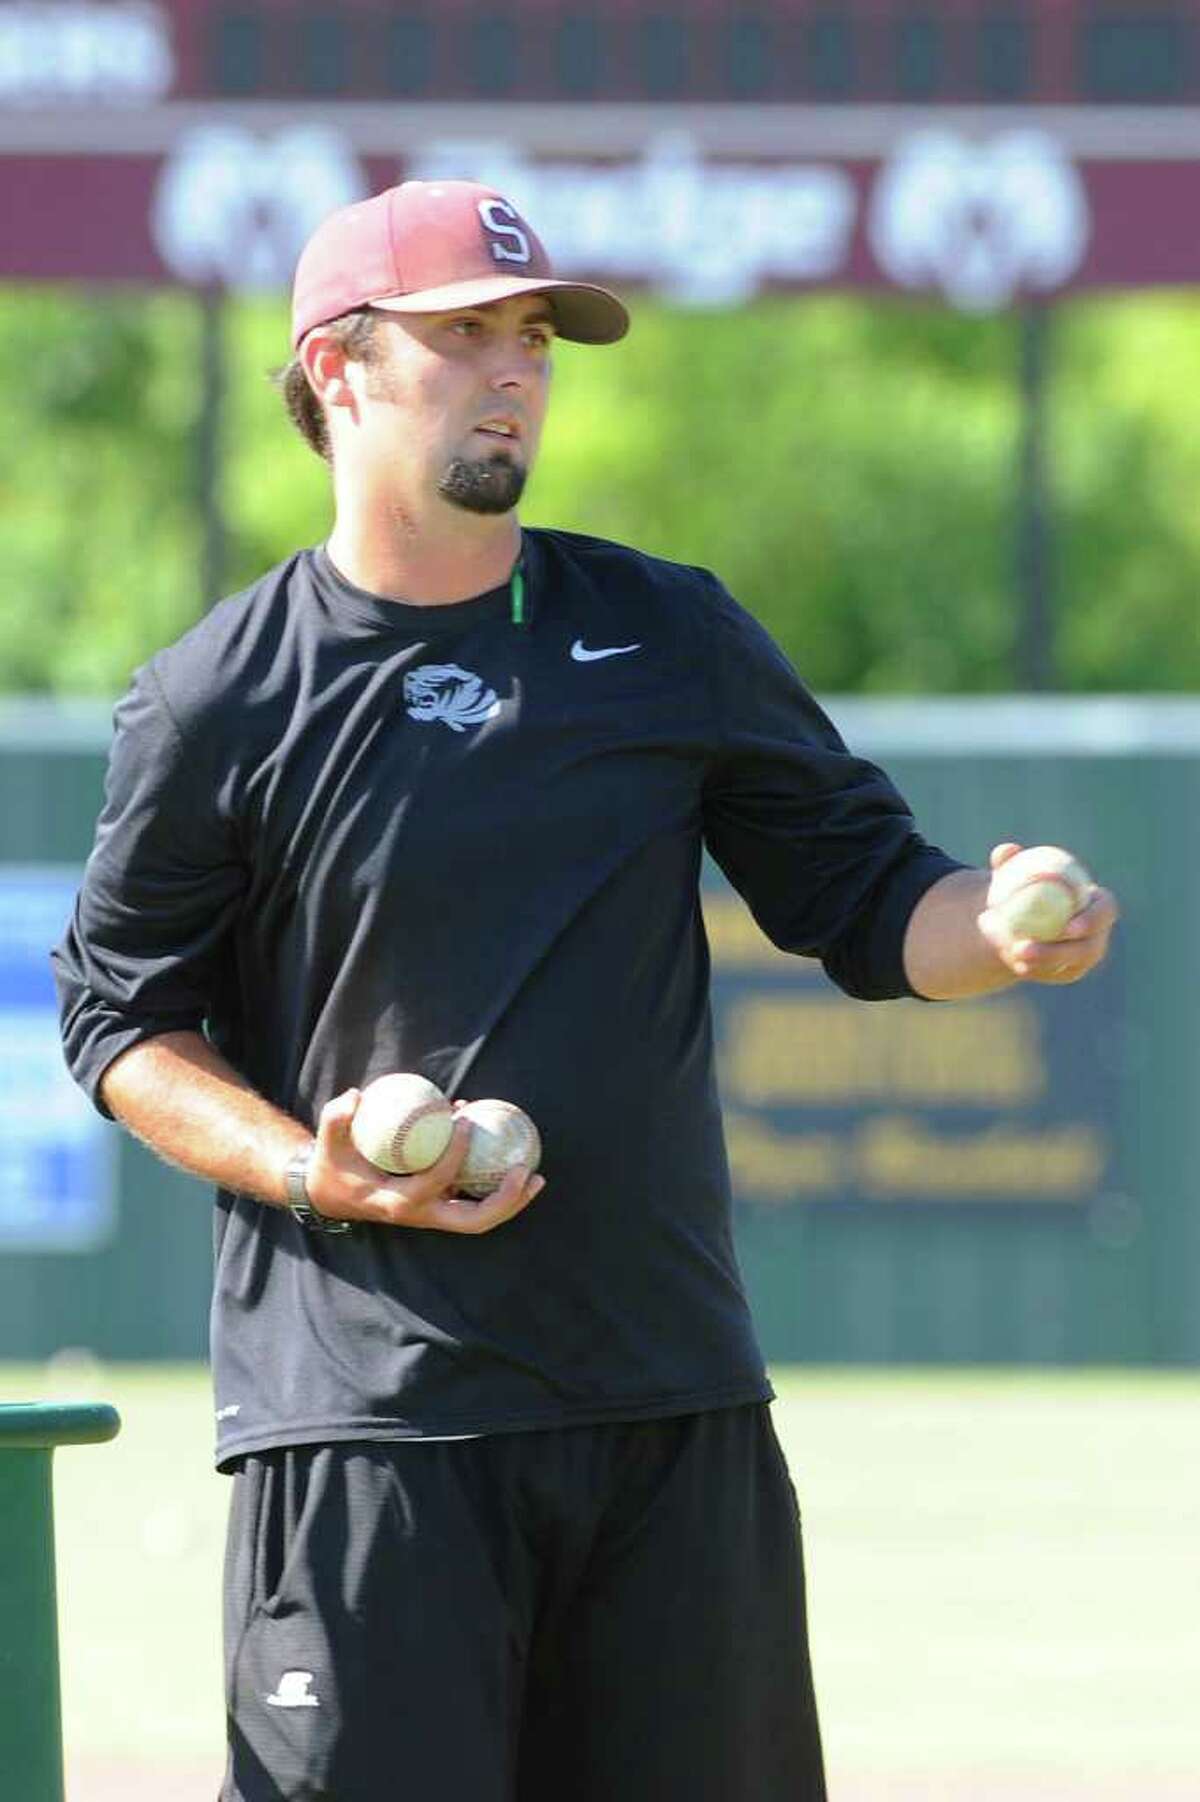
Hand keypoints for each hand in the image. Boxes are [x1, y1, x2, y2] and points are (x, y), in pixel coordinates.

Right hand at [304, 1090, 544, 1233]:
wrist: (331, 1196)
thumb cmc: (333, 1165)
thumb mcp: (327, 1142)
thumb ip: (337, 1118)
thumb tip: (357, 1096)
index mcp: (398, 1202)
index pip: (434, 1181)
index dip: (454, 1155)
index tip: (465, 1122)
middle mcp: (422, 1215)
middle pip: (473, 1220)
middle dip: (505, 1200)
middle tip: (527, 1170)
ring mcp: (434, 1216)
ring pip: (481, 1218)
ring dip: (512, 1201)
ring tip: (537, 1176)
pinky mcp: (440, 1208)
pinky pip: (474, 1201)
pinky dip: (497, 1188)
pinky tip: (514, 1162)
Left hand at [977, 842, 1118, 983]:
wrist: (1026, 913)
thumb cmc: (1030, 884)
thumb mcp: (1018, 870)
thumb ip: (1011, 861)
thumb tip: (1005, 852)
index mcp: (1098, 903)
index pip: (1105, 911)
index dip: (1093, 920)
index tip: (1068, 926)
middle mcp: (1099, 932)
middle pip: (1088, 948)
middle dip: (1062, 951)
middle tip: (1026, 947)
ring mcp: (1086, 955)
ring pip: (1069, 964)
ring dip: (1041, 961)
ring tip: (1014, 953)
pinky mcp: (1070, 970)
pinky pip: (1052, 973)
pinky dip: (1033, 967)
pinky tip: (1012, 962)